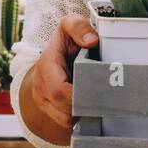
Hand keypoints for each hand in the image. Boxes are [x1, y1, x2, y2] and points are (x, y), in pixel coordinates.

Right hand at [24, 14, 97, 133]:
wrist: (53, 55)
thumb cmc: (65, 41)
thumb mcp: (69, 25)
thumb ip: (79, 27)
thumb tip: (91, 41)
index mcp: (45, 66)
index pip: (59, 90)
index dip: (79, 95)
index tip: (98, 92)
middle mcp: (40, 87)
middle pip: (64, 109)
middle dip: (86, 105)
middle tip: (106, 98)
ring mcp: (43, 101)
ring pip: (65, 119)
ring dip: (83, 113)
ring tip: (97, 99)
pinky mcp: (50, 111)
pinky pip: (66, 122)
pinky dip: (80, 116)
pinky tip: (89, 105)